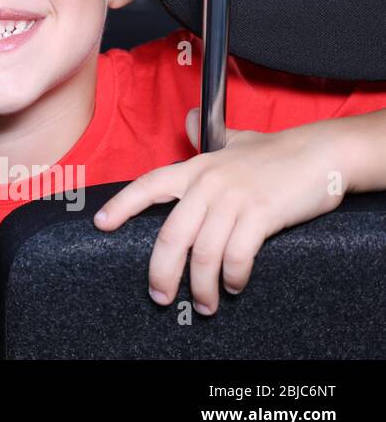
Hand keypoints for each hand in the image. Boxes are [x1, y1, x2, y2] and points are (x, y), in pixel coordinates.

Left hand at [93, 108, 344, 314]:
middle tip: (161, 296)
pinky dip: (233, 276)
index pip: (148, 186)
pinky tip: (234, 286)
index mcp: (196, 167)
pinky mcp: (261, 214)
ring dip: (201, 286)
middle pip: (171, 234)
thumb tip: (188, 118)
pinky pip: (237, 255)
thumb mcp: (234, 139)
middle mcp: (208, 183)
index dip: (121, 205)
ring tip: (204, 304)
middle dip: (162, 271)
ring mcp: (234, 199)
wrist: (320, 152)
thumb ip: (209, 134)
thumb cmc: (276, 152)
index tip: (101, 225)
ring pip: (203, 252)